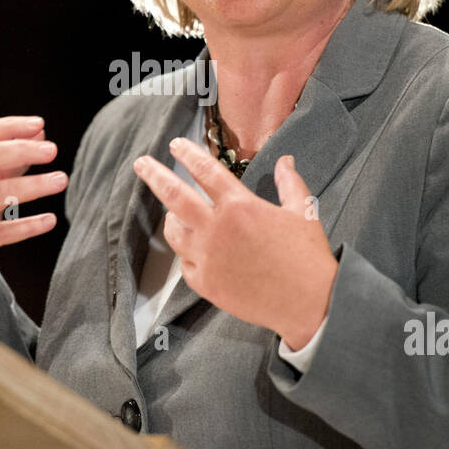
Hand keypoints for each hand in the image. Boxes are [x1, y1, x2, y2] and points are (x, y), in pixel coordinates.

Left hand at [133, 137, 337, 349]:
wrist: (308, 304)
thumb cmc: (307, 257)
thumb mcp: (304, 211)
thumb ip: (289, 183)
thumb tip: (286, 161)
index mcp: (239, 206)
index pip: (204, 170)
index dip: (186, 153)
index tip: (175, 145)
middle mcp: (216, 229)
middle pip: (174, 195)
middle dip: (153, 175)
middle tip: (141, 164)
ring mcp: (207, 258)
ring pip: (174, 233)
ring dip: (171, 219)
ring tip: (173, 214)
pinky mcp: (206, 284)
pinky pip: (185, 265)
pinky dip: (188, 255)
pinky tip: (194, 252)